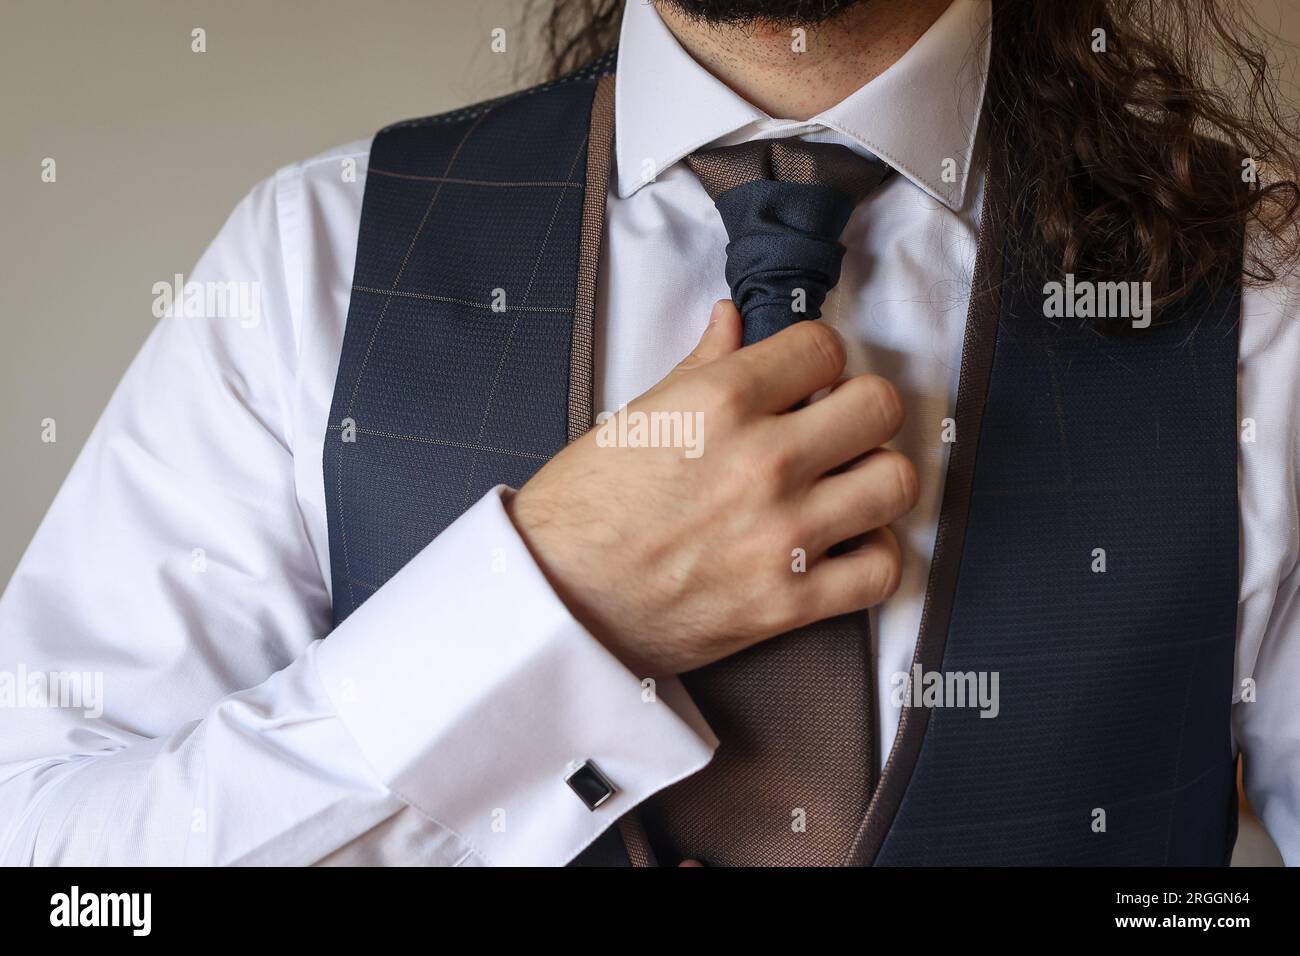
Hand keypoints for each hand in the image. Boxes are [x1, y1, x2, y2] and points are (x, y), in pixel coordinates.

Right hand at [507, 300, 916, 675]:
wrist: (554, 602)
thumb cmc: (582, 509)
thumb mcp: (635, 418)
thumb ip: (700, 367)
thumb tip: (733, 320)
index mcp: (720, 402)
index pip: (824, 347)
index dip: (817, 361)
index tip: (805, 382)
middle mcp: (763, 461)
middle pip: (879, 407)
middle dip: (860, 411)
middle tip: (834, 430)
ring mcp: (782, 534)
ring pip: (895, 483)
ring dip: (874, 480)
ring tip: (844, 488)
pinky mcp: (788, 603)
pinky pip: (883, 570)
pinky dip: (873, 556)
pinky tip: (842, 547)